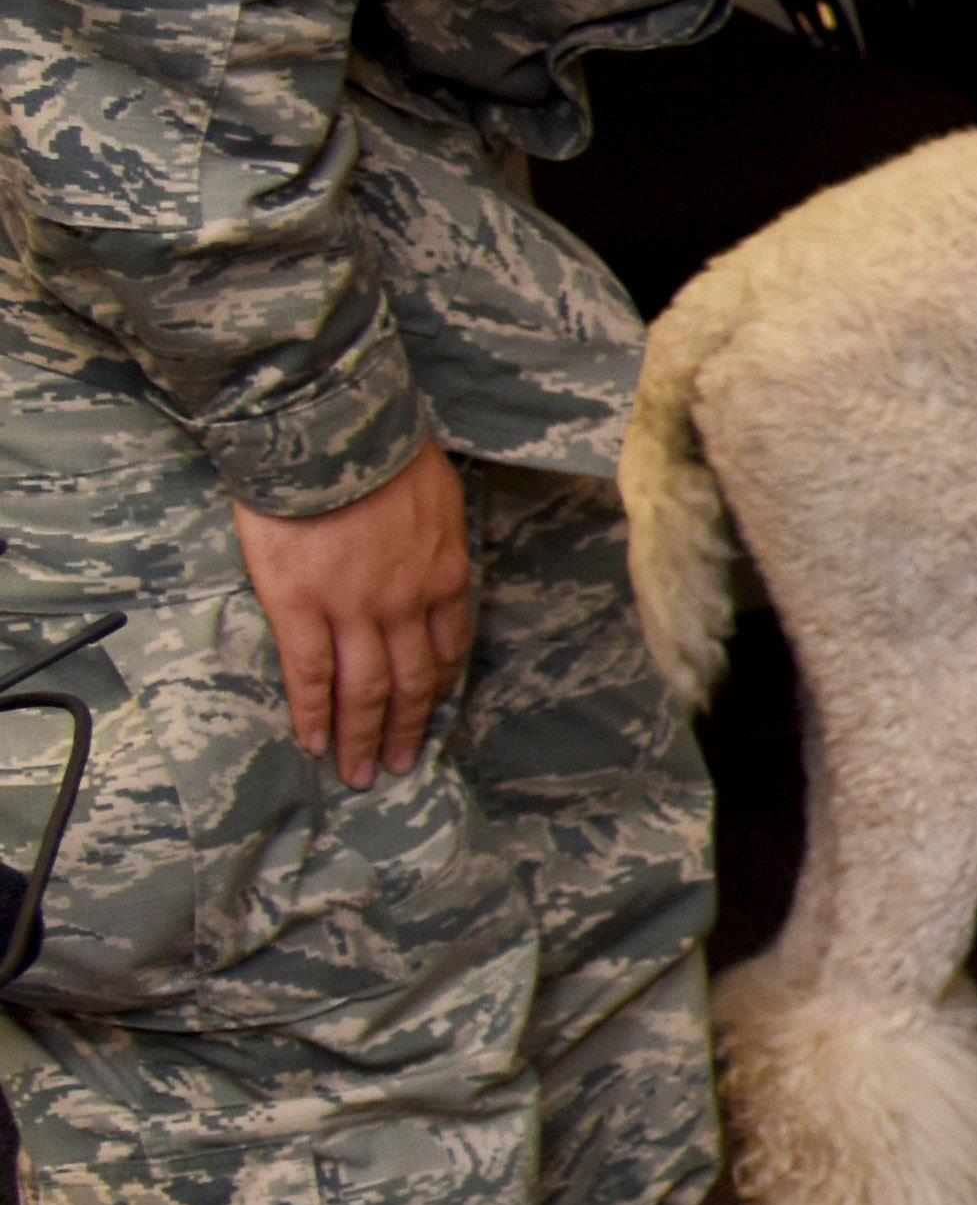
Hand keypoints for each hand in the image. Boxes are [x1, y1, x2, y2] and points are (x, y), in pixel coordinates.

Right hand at [230, 436, 477, 787]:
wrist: (330, 431)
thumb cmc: (385, 451)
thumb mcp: (440, 497)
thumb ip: (437, 540)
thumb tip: (434, 557)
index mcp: (445, 576)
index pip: (449, 648)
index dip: (439, 689)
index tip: (430, 716)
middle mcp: (406, 603)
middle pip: (411, 682)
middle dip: (405, 729)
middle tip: (397, 766)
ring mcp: (353, 608)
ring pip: (365, 690)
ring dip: (362, 736)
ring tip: (358, 773)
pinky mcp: (299, 605)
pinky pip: (310, 673)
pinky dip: (314, 713)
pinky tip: (313, 742)